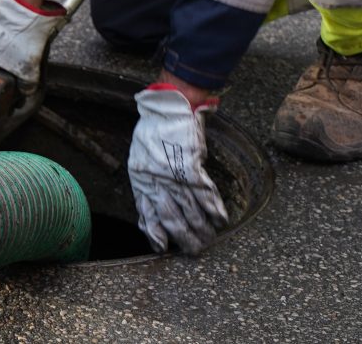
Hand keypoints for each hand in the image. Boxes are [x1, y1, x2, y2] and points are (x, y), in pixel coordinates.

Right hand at [0, 0, 67, 91]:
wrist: (28, 10)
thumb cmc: (23, 40)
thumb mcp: (27, 69)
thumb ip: (27, 84)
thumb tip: (27, 91)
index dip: (6, 81)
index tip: (18, 83)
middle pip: (2, 60)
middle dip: (16, 65)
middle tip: (29, 67)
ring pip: (10, 47)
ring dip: (21, 51)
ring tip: (33, 51)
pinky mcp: (8, 19)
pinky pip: (16, 34)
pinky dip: (24, 38)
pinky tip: (33, 39)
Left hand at [128, 85, 228, 254]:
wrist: (166, 110)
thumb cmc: (153, 132)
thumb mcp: (139, 159)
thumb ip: (147, 182)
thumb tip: (153, 203)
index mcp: (141, 181)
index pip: (147, 215)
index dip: (155, 234)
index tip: (161, 248)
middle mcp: (157, 183)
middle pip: (172, 220)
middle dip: (185, 239)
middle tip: (195, 251)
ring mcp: (174, 177)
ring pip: (191, 212)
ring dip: (203, 229)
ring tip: (210, 240)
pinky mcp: (191, 168)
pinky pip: (206, 195)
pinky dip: (215, 209)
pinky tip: (222, 220)